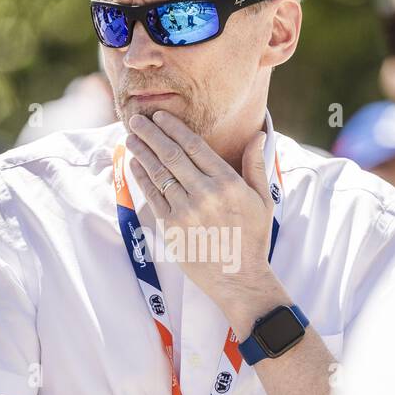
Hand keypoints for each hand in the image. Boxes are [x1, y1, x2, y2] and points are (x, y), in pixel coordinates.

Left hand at [125, 111, 286, 327]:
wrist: (239, 278)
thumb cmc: (253, 238)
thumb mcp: (263, 199)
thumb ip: (255, 165)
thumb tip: (258, 135)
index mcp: (228, 182)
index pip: (194, 146)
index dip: (174, 128)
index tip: (160, 116)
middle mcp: (205, 193)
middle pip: (171, 155)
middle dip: (151, 134)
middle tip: (136, 119)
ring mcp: (186, 210)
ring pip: (158, 173)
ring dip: (141, 152)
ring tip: (131, 137)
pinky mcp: (172, 227)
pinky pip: (152, 196)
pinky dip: (141, 178)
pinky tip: (134, 165)